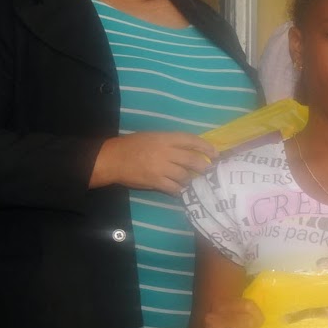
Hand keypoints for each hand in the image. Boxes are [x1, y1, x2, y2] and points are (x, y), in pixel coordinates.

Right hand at [91, 131, 214, 193]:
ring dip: (192, 180)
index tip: (215, 153)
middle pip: (193, 160)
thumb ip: (170, 143)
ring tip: (195, 181)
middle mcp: (165, 152)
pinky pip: (175, 188)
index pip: (191, 140)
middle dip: (204, 166)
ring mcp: (161, 168)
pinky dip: (181, 190)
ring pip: (185, 176)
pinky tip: (183, 190)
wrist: (112, 159)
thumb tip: (190, 150)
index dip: (206, 146)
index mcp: (165, 138)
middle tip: (209, 171)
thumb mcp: (152, 137)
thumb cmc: (132, 146)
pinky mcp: (156, 181)